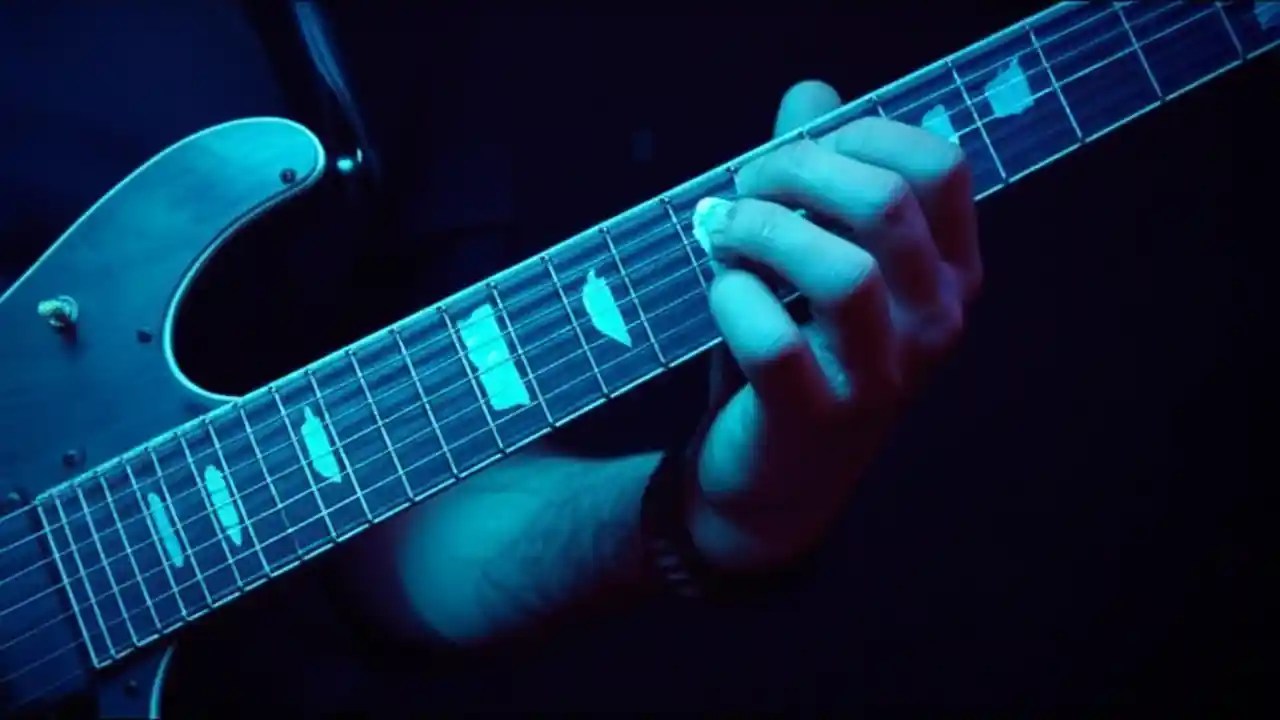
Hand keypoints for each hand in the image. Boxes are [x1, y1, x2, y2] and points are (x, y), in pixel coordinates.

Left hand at [688, 80, 981, 571]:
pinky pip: (772, 341)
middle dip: (796, 171)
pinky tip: (720, 291)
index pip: (940, 167)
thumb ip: (819, 177)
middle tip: (743, 187)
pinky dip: (732, 299)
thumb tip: (811, 93)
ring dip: (761, 232)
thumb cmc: (805, 352)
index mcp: (952, 272)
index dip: (860, 133)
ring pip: (839, 272)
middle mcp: (936, 324)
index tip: (797, 149)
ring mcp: (885, 378)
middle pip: (885, 206)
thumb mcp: (819, 260)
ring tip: (721, 232)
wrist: (779, 478)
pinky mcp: (818, 419)